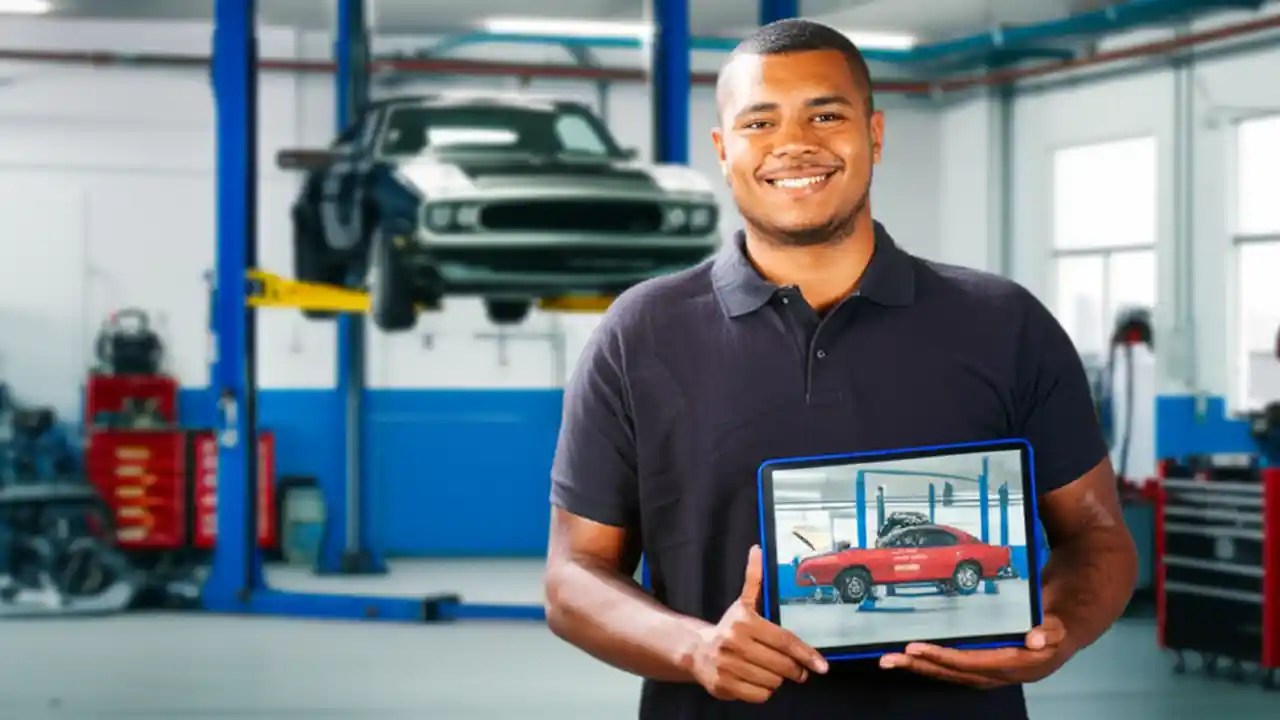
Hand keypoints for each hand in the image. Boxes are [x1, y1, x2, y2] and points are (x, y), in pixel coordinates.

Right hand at [689, 545, 828, 702]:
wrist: (697, 652)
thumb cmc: (729, 628)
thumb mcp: (742, 603)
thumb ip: (753, 579)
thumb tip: (756, 549)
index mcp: (744, 622)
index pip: (784, 641)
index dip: (806, 654)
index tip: (821, 665)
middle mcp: (734, 643)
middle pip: (781, 664)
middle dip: (794, 669)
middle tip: (797, 670)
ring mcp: (727, 665)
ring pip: (772, 682)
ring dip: (777, 680)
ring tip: (769, 670)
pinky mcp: (723, 685)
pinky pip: (759, 695)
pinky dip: (763, 691)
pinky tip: (757, 680)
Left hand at [878, 614, 1073, 688]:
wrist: (1068, 628)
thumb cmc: (1059, 623)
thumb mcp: (1059, 625)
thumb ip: (1049, 632)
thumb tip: (1035, 641)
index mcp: (1018, 666)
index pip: (974, 664)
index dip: (945, 659)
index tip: (917, 650)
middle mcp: (1002, 674)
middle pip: (955, 674)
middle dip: (921, 667)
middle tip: (889, 659)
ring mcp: (993, 672)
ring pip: (951, 674)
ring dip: (921, 667)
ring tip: (890, 660)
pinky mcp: (986, 666)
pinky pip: (955, 670)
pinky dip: (933, 664)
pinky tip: (913, 659)